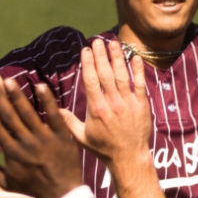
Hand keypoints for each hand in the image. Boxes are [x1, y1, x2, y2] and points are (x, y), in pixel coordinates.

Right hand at [0, 75, 83, 197]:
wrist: (62, 192)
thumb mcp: (7, 182)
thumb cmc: (33, 187)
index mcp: (12, 152)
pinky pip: (54, 115)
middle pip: (9, 116)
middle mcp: (26, 143)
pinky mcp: (62, 136)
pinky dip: (48, 101)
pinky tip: (41, 85)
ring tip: (8, 80)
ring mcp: (45, 138)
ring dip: (17, 96)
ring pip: (28, 113)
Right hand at [63, 40, 151, 166]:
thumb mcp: (82, 137)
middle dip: (101, 55)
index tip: (85, 50)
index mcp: (96, 109)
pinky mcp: (141, 105)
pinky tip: (135, 56)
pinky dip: (137, 70)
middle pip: (105, 74)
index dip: (88, 63)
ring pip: (122, 75)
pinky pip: (139, 84)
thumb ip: (69, 122)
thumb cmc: (104, 148)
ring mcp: (128, 103)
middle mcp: (112, 103)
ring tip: (113, 42)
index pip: (91, 81)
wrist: (128, 157)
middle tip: (97, 41)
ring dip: (117, 57)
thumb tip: (55, 109)